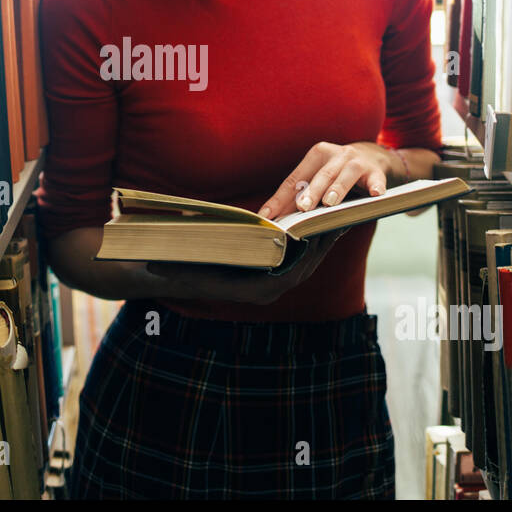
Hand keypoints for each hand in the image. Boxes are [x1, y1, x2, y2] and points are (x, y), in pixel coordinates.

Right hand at [146, 228, 349, 305]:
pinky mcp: (264, 279)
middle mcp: (265, 292)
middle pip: (305, 267)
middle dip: (324, 244)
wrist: (169, 276)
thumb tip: (244, 221)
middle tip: (342, 219)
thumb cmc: (183, 263)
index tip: (327, 230)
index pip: (296, 271)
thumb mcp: (200, 249)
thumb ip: (222, 240)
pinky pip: (292, 262)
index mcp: (255, 290)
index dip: (314, 250)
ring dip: (319, 244)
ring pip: (301, 265)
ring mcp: (265, 287)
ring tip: (334, 219)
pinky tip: (313, 226)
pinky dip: (305, 246)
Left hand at [257, 141, 400, 220]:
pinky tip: (376, 194)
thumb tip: (274, 219)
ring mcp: (358, 162)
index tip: (267, 216)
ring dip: (338, 189)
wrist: (373, 156)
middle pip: (322, 175)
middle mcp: (337, 155)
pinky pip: (376, 180)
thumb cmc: (337, 173)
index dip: (281, 198)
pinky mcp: (376, 172)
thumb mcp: (318, 178)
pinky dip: (376, 187)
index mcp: (317, 155)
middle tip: (302, 207)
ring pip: (346, 175)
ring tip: (330, 203)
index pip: (296, 179)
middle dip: (311, 191)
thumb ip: (299, 195)